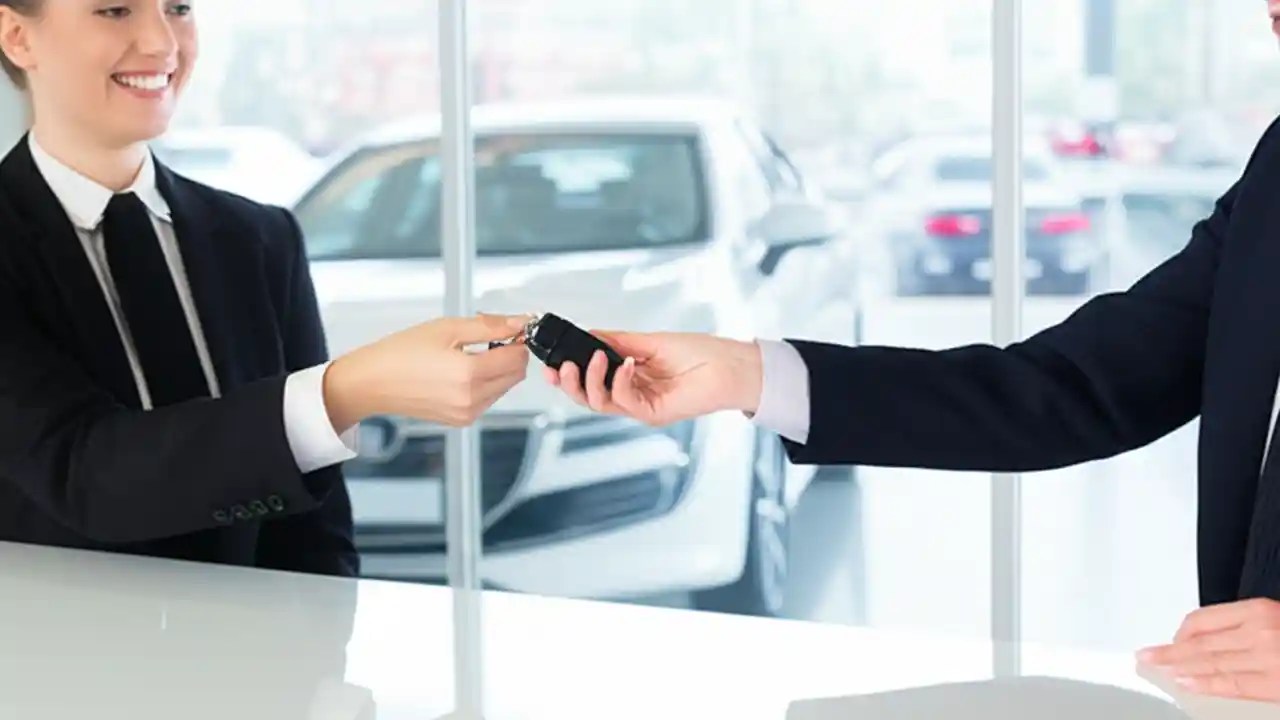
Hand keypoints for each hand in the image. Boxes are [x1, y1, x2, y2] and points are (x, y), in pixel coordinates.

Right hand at [325, 314, 529, 429]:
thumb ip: (490, 325)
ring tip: (469, 354)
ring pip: (505, 387)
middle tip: (489, 338)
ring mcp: (467, 413)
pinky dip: (485, 383)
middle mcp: (471, 398)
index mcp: (469, 374)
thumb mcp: (448, 328)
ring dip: (498, 369)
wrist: (373, 382)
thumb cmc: (400, 354)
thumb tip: (519, 322)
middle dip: (510, 354)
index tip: (510, 329)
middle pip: (516, 374)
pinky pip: (488, 399)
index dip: (518, 339)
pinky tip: (462, 371)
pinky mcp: (461, 420)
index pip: (518, 357)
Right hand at [542, 330, 761, 425]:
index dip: (567, 375)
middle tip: (560, 367)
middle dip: (569, 383)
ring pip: (601, 404)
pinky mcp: (654, 413)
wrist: (731, 366)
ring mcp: (642, 406)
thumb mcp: (649, 340)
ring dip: (591, 380)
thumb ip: (617, 341)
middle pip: (588, 397)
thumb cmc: (700, 354)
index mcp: (629, 378)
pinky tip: (627, 364)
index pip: (590, 381)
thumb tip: (588, 334)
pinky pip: (625, 402)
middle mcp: (632, 394)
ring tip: (594, 359)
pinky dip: (620, 382)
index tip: (550, 363)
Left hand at [1138, 597, 1279, 700]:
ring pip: (1211, 663)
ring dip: (1180, 667)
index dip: (1181, 632)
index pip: (1204, 619)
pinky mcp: (1274, 684)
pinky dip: (1205, 684)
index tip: (1169, 639)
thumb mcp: (1274, 617)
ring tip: (1158, 670)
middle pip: (1201, 642)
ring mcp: (1265, 659)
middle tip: (1146, 656)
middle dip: (1170, 651)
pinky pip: (1232, 685)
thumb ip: (1245, 623)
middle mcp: (1257, 632)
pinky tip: (1185, 684)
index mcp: (1257, 610)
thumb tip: (1212, 635)